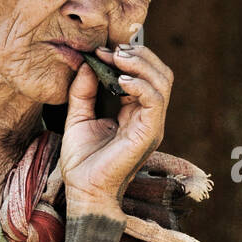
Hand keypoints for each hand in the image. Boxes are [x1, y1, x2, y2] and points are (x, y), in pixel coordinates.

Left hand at [60, 43, 171, 216]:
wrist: (83, 191)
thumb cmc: (82, 163)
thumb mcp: (78, 118)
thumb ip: (83, 91)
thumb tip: (87, 63)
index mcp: (134, 113)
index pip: (144, 76)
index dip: (126, 58)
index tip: (101, 50)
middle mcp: (147, 118)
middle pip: (160, 74)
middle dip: (139, 55)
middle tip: (113, 50)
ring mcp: (151, 125)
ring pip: (163, 82)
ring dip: (141, 64)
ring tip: (118, 58)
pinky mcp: (149, 133)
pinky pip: (155, 101)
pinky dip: (141, 85)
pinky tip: (121, 80)